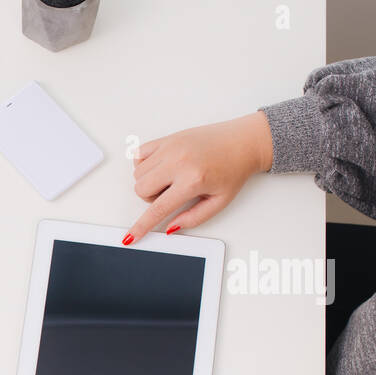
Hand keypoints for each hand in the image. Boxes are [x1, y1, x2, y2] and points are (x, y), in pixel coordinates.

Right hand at [125, 111, 272, 239]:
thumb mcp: (219, 202)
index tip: (131, 236)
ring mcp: (171, 147)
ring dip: (147, 182)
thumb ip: (194, 218)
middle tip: (169, 194)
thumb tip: (170, 227)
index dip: (142, 226)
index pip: (158, 209)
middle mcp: (178, 162)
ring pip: (137, 173)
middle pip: (140, 189)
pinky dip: (143, 164)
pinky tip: (159, 166)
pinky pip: (139, 155)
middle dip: (150, 198)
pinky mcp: (168, 138)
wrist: (243, 141)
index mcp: (192, 180)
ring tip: (168, 179)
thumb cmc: (233, 169)